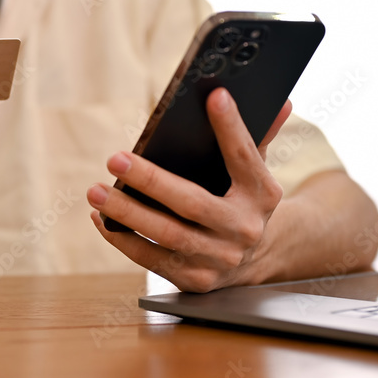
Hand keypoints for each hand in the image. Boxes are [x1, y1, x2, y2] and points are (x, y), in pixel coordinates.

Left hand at [87, 88, 291, 292]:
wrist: (258, 259)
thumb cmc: (244, 201)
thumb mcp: (257, 172)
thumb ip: (261, 136)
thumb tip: (280, 101)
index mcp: (262, 195)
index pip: (245, 156)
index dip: (231, 127)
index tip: (214, 97)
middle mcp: (244, 229)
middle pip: (193, 203)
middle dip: (151, 180)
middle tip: (115, 159)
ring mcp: (221, 259)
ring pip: (167, 236)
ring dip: (127, 214)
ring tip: (97, 192)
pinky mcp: (197, 281)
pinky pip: (152, 261)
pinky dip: (123, 239)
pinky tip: (101, 219)